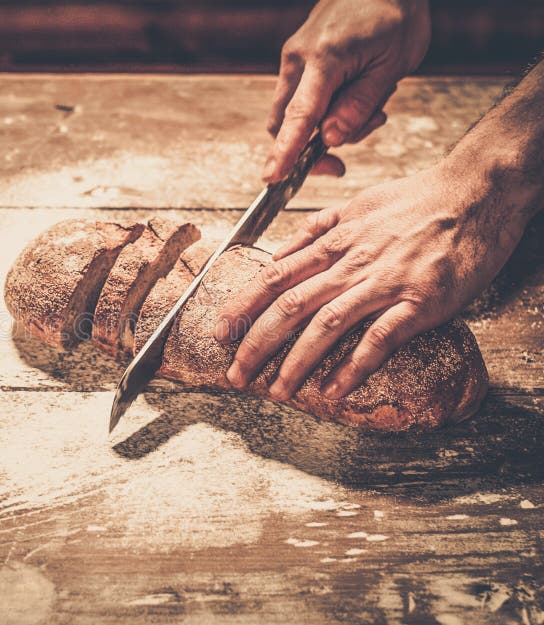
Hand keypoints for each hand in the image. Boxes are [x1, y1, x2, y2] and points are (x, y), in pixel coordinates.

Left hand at [214, 162, 531, 399]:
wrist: (476, 192)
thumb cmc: (415, 201)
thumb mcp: (355, 204)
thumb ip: (315, 230)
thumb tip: (278, 254)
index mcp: (333, 242)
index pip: (274, 277)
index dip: (242, 306)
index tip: (219, 331)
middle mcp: (351, 263)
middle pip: (289, 306)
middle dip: (256, 344)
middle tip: (236, 375)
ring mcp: (384, 282)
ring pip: (326, 325)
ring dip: (296, 363)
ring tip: (277, 391)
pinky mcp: (419, 301)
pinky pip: (379, 338)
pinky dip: (353, 366)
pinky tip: (334, 390)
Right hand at [266, 0, 430, 180]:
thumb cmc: (395, 16)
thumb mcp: (392, 65)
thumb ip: (360, 104)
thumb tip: (330, 139)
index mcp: (325, 58)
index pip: (300, 116)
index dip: (286, 150)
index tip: (272, 176)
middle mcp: (299, 58)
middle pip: (285, 123)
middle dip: (310, 151)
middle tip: (342, 163)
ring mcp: (294, 58)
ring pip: (294, 115)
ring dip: (325, 129)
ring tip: (371, 112)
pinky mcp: (297, 60)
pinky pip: (301, 100)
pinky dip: (323, 113)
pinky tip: (357, 99)